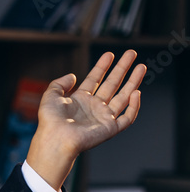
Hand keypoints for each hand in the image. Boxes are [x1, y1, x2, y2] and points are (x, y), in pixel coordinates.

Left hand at [26, 50, 144, 189]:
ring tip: (141, 67)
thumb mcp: (51, 95)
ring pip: (124, 97)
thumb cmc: (50, 120)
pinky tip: (136, 92)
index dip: (102, 67)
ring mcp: (103, 117)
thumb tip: (73, 75)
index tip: (109, 54)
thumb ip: (59, 83)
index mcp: (80, 99)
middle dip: (122, 69)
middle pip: (112, 84)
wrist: (56, 138)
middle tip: (131, 53)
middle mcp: (94, 107)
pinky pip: (127, 117)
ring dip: (133, 82)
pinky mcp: (111, 128)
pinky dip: (133, 106)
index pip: (95, 79)